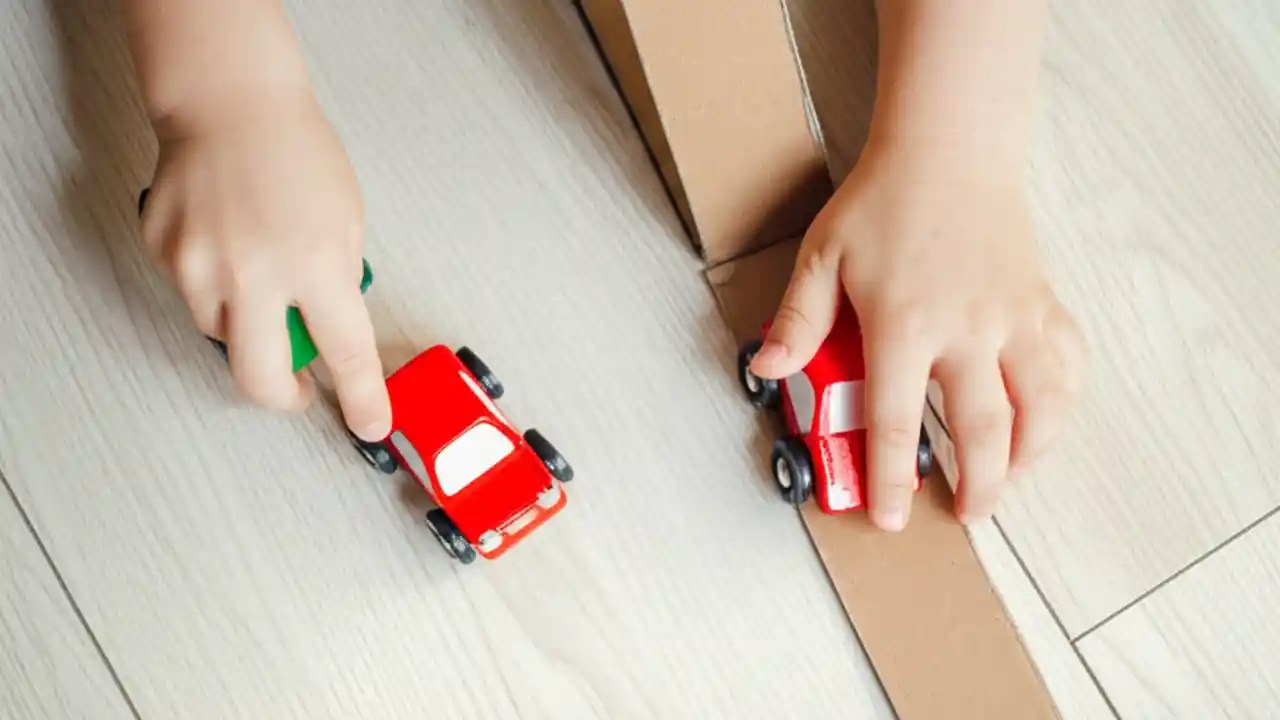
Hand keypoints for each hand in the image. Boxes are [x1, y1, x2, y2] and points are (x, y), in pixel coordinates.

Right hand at [140, 91, 391, 440]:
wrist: (229, 102)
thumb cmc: (296, 152)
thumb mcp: (347, 220)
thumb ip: (337, 281)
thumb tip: (330, 333)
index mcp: (316, 263)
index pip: (345, 354)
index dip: (360, 398)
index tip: (369, 424)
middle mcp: (255, 273)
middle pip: (260, 378)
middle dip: (283, 396)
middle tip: (298, 388)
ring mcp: (201, 265)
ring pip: (222, 336)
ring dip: (248, 327)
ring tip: (261, 275)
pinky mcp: (164, 253)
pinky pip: (192, 296)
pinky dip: (213, 286)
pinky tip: (226, 244)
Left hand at [749, 138, 1087, 529]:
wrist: (949, 148)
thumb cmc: (883, 201)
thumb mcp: (823, 255)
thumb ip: (798, 319)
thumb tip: (766, 367)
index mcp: (904, 323)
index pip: (898, 420)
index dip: (893, 478)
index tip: (891, 516)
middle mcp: (967, 328)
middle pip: (983, 430)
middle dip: (979, 486)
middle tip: (965, 513)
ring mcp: (1015, 316)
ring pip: (1042, 406)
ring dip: (1030, 455)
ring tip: (1008, 480)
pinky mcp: (1044, 303)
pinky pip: (1070, 365)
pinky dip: (1065, 403)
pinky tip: (1048, 422)